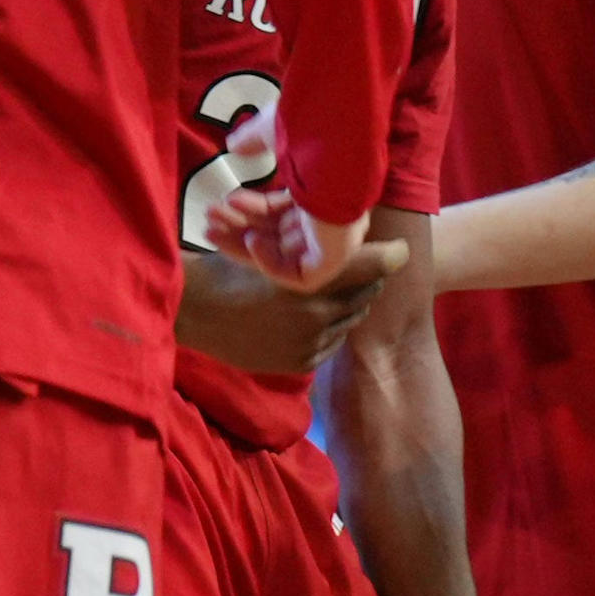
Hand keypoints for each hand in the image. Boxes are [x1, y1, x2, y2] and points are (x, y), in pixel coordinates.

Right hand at [177, 247, 401, 373]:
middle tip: (364, 270)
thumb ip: (306, 247)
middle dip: (366, 281)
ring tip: (337, 293)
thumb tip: (346, 233)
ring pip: (350, 321)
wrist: (194, 312)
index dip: (389, 256)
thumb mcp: (269, 247)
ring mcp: (311, 342)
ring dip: (348, 306)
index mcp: (309, 279)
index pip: (369, 267)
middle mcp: (317, 313)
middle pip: (364, 296)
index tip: (400, 251)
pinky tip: (316, 318)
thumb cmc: (228, 269)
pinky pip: (332, 344)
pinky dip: (330, 330)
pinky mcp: (302, 362)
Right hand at [204, 118, 380, 291]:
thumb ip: (253, 139)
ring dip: (243, 242)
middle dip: (237, 228)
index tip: (223, 203)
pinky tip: (252, 240)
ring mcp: (332, 242)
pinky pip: (298, 276)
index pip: (281, 211)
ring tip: (211, 228)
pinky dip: (270, 263)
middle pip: (276, 234)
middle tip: (207, 221)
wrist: (338, 147)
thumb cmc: (310, 135)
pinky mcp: (333, 260)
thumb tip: (233, 144)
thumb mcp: (274, 132)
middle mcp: (328, 219)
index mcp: (320, 192)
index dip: (250, 209)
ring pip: (279, 254)